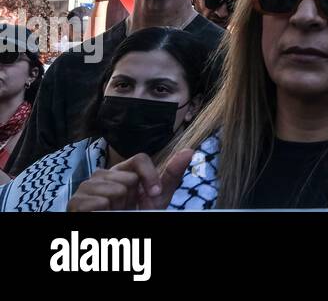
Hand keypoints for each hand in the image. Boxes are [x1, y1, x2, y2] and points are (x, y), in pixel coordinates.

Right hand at [68, 149, 192, 211]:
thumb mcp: (158, 197)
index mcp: (122, 170)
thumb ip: (171, 174)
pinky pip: (95, 201)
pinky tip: (103, 214)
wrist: (120, 238)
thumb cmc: (137, 214)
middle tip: (125, 206)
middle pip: (127, 178)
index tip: (155, 194)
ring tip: (114, 211)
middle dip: (132, 197)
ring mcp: (87, 187)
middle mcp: (103, 174)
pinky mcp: (75, 203)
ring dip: (118, 205)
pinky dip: (104, 210)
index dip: (150, 176)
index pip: (139, 159)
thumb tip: (189, 150)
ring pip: (114, 189)